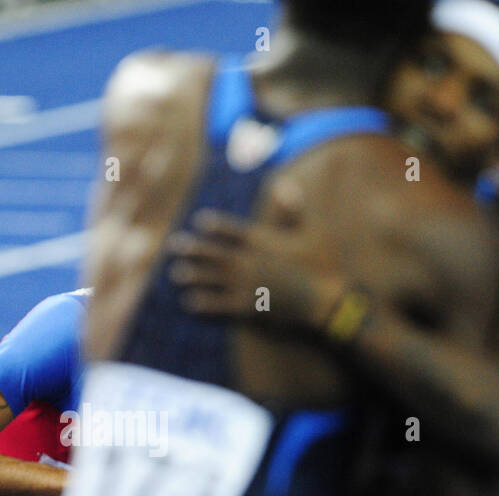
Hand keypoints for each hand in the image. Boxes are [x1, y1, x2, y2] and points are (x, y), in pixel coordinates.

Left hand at [166, 186, 347, 336]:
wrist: (323, 301)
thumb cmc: (321, 266)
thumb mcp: (311, 232)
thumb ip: (294, 210)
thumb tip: (285, 185)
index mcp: (261, 241)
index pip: (231, 230)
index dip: (215, 225)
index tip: (200, 221)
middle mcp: (248, 261)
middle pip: (214, 253)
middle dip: (193, 249)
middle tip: (175, 246)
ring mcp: (245, 285)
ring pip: (211, 278)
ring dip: (193, 276)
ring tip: (177, 274)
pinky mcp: (247, 308)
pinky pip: (218, 305)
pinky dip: (203, 304)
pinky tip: (189, 303)